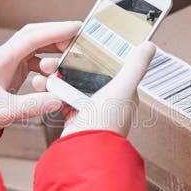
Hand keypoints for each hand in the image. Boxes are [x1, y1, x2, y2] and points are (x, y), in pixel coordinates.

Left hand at [0, 21, 79, 138]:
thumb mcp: (1, 113)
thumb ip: (30, 106)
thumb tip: (58, 100)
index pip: (31, 38)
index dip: (55, 31)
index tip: (77, 27)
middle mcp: (2, 57)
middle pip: (33, 36)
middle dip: (57, 34)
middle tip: (79, 39)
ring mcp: (5, 64)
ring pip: (33, 47)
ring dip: (52, 48)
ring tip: (71, 56)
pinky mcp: (8, 73)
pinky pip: (31, 60)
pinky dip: (46, 61)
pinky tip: (54, 72)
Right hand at [31, 42, 156, 138]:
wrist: (83, 152)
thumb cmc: (106, 123)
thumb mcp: (123, 89)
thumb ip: (135, 66)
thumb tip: (149, 45)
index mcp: (124, 92)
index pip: (112, 64)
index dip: (98, 50)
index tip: (82, 38)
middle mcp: (109, 100)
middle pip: (89, 72)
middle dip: (70, 60)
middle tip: (55, 53)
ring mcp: (91, 109)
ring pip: (73, 83)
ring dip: (57, 73)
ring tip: (43, 67)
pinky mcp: (74, 117)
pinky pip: (62, 98)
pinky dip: (51, 90)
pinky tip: (41, 83)